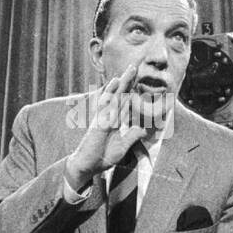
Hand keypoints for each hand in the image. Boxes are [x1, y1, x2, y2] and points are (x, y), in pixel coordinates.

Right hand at [64, 65, 151, 190]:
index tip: (137, 79)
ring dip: (122, 82)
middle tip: (134, 66)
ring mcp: (103, 117)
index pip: (125, 103)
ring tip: (129, 69)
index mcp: (114, 121)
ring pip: (114, 96)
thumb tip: (144, 129)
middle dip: (128, 81)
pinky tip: (115, 81)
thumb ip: (132, 137)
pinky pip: (106, 103)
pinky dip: (110, 92)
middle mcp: (109, 116)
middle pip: (120, 95)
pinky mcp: (99, 121)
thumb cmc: (102, 157)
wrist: (87, 165)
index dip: (131, 91)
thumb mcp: (122, 147)